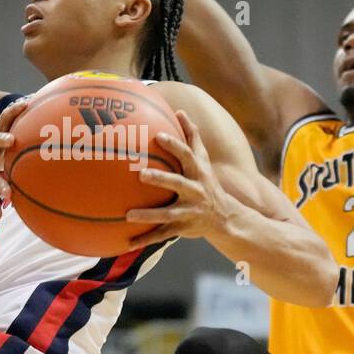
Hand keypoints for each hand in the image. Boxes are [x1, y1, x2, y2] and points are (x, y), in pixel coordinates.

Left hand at [125, 109, 237, 246]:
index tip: (159, 136)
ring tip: (128, 215)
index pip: (188, 155)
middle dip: (161, 179)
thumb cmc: (207, 182)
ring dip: (149, 215)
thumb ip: (192, 137)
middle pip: (178, 183)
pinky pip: (162, 235)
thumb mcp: (204, 161)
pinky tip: (127, 243)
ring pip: (168, 214)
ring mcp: (189, 211)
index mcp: (198, 173)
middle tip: (141, 174)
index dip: (175, 145)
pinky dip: (144, 239)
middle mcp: (196, 191)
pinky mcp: (183, 228)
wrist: (226, 218)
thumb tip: (179, 110)